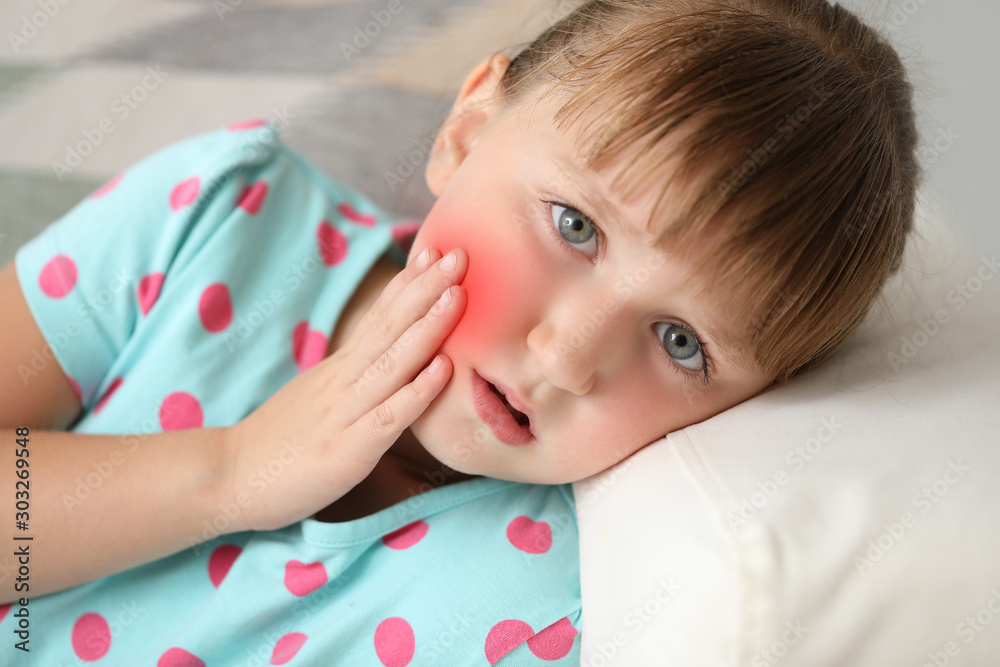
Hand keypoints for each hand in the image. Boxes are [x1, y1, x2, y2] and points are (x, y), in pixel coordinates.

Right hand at [219, 246, 466, 531]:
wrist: (228, 476)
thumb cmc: (278, 444)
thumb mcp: (316, 398)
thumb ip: (349, 378)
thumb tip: (382, 359)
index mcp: (338, 370)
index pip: (378, 317)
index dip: (408, 283)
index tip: (436, 250)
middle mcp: (343, 382)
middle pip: (389, 326)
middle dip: (427, 289)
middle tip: (460, 254)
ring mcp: (345, 413)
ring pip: (393, 363)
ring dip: (428, 327)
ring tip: (458, 295)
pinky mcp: (348, 449)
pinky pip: (388, 416)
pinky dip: (417, 391)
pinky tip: (444, 369)